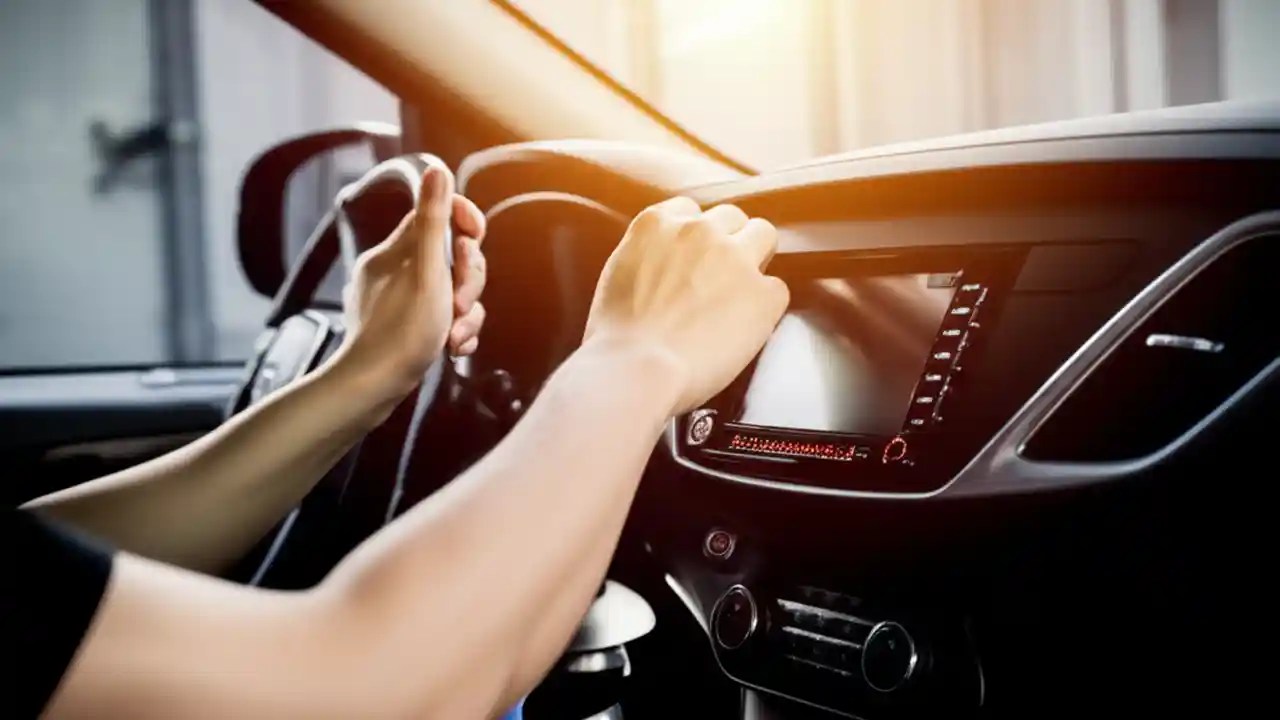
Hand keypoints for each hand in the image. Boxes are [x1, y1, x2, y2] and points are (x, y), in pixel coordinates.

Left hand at [332, 164, 487, 408]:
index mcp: (395, 252)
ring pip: (453, 291)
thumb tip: (437, 169)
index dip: (465, 223)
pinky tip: (453, 348)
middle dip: (469, 280)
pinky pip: (444, 317)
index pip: (437, 216)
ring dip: (466, 313)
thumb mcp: (427, 273)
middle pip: (452, 256)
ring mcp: (401, 301)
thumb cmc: (400, 333)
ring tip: (456, 335)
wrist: (373, 391)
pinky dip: (456, 331)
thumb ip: (435, 221)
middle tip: (462, 303)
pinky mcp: (407, 328)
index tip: (475, 240)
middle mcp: (395, 271)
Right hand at [583, 197, 787, 414]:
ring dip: (755, 259)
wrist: (636, 367)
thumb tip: (664, 267)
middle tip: (719, 278)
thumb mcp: (619, 274)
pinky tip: (745, 330)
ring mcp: (735, 258)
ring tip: (741, 295)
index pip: (689, 210)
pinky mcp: (762, 292)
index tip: (692, 257)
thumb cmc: (617, 337)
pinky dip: (765, 309)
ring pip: (764, 235)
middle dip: (729, 242)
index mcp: (657, 224)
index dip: (694, 236)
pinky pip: (776, 289)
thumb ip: (647, 256)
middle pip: (732, 217)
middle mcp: (699, 230)